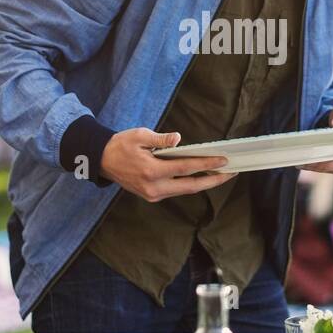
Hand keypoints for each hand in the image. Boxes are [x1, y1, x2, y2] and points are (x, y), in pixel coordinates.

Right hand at [100, 128, 232, 202]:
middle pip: (191, 186)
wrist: (101, 160)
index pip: (186, 168)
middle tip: (231, 173)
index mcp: (152, 171)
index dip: (207, 164)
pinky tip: (201, 176)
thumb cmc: (121, 145)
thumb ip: (160, 139)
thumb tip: (178, 139)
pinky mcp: (151, 196)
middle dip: (213, 180)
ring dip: (203, 183)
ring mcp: (153, 194)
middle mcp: (154, 187)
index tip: (223, 161)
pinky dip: (190, 184)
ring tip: (220, 174)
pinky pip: (176, 191)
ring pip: (185, 190)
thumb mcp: (139, 136)